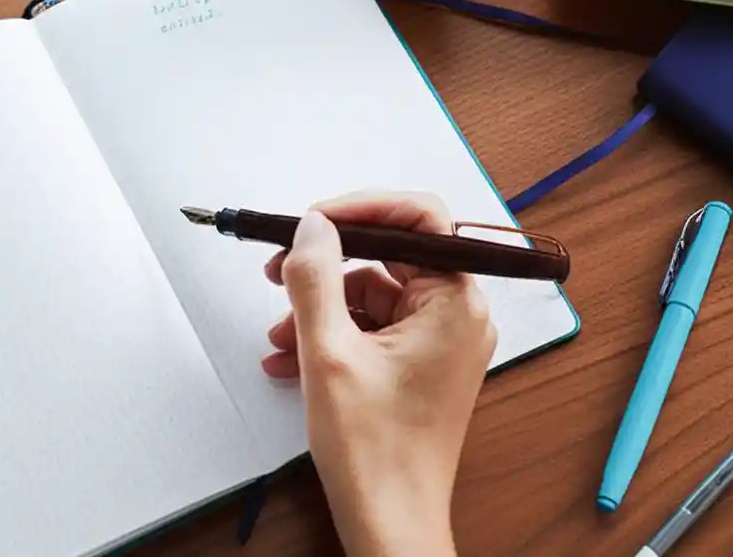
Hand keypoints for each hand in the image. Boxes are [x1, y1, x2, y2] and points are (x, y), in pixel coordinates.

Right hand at [262, 192, 495, 556]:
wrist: (389, 522)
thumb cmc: (374, 453)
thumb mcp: (329, 353)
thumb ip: (316, 278)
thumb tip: (311, 226)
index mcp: (454, 304)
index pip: (418, 219)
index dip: (360, 208)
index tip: (311, 220)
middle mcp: (455, 316)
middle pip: (388, 255)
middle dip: (326, 265)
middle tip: (276, 269)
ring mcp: (438, 342)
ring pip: (371, 295)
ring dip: (318, 308)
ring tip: (278, 338)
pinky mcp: (418, 365)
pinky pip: (370, 328)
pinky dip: (329, 336)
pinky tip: (288, 360)